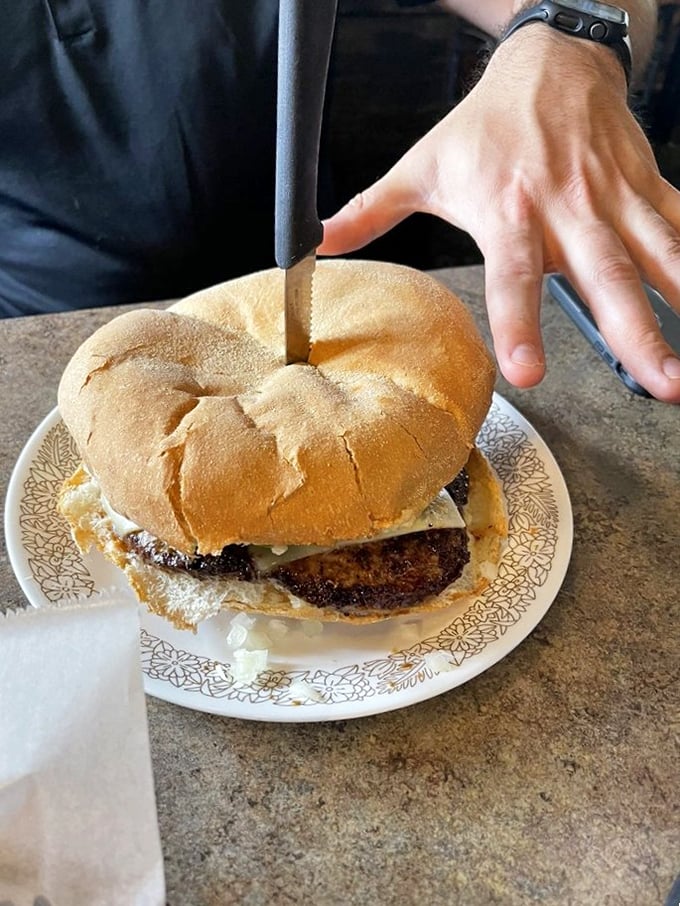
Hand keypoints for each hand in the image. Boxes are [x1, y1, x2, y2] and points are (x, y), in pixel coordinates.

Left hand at [319, 28, 679, 402]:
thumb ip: (372, 209)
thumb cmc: (484, 121)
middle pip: (604, 275)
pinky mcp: (646, 182)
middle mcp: (567, 207)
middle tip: (659, 383)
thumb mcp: (422, 164)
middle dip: (635, 332)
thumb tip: (317, 243)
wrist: (551, 58)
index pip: (513, 275)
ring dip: (679, 307)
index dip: (520, 323)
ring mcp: (613, 196)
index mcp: (508, 208)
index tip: (528, 372)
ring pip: (655, 255)